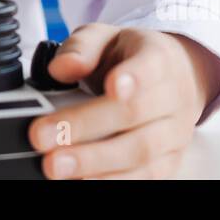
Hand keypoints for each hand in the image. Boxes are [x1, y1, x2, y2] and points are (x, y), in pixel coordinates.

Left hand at [26, 24, 219, 178]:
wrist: (175, 76)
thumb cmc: (133, 58)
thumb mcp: (106, 38)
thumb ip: (82, 48)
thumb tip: (61, 68)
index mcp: (159, 59)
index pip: (150, 67)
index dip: (133, 78)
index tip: (113, 86)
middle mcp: (173, 98)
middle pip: (135, 115)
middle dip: (87, 127)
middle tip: (45, 136)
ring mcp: (174, 133)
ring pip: (141, 152)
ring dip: (96, 163)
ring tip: (57, 166)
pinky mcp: (169, 162)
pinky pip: (146, 178)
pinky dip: (114, 182)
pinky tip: (82, 181)